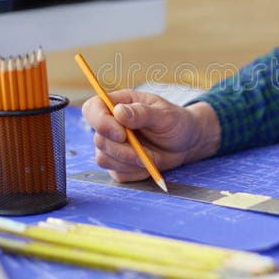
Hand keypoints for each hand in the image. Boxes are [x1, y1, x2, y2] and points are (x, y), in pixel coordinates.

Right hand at [81, 90, 219, 182]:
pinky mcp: (118, 164)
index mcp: (119, 104)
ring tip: (150, 157)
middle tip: (143, 153)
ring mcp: (113, 145)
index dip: (100, 122)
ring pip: (104, 159)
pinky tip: (148, 164)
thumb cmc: (176, 122)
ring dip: (129, 162)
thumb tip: (118, 112)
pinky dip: (135, 173)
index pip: (92, 109)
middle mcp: (111, 124)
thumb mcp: (165, 115)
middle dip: (122, 150)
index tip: (121, 134)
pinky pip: (117, 174)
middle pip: (98, 139)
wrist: (186, 143)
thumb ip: (142, 113)